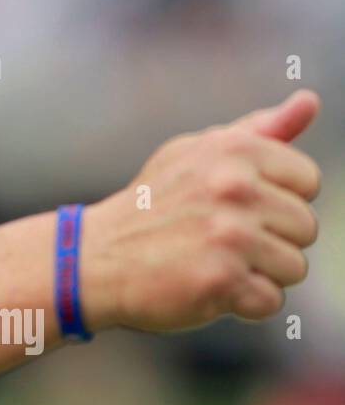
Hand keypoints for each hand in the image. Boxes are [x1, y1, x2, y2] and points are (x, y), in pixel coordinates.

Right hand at [80, 89, 321, 332]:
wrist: (95, 256)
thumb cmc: (152, 204)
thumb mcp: (195, 154)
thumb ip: (258, 131)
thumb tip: (309, 101)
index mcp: (233, 150)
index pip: (307, 180)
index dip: (276, 199)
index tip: (235, 205)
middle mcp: (234, 187)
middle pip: (306, 227)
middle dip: (270, 239)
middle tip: (218, 238)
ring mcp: (228, 235)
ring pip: (294, 267)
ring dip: (258, 273)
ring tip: (212, 261)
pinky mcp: (221, 280)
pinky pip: (270, 302)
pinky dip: (242, 303)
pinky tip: (206, 285)